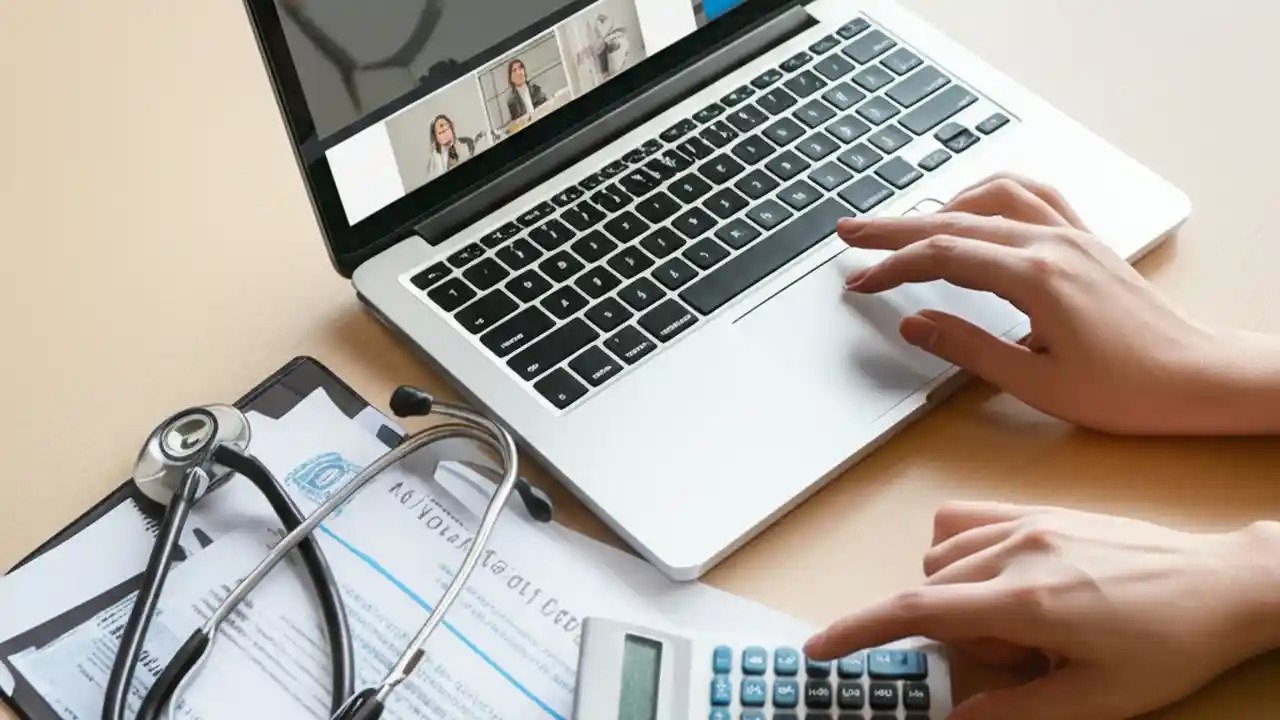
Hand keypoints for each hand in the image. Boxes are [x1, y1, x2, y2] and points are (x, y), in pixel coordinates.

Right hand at [803, 501, 1279, 719]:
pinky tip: (999, 577)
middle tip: (1019, 658)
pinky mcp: (1039, 509)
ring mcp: (1026, 522)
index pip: (916, 611)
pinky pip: (963, 521)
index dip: (858, 631)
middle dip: (954, 635)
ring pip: (942, 559)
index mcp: (1027, 599)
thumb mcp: (1099, 700)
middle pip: (931, 592)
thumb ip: (1018, 713)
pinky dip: (960, 553)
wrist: (1225, 584)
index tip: (821, 648)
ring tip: (1023, 622)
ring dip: (959, 596)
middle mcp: (1017, 550)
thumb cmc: (1172, 643)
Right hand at [837, 174, 1279, 434]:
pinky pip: (1032, 195)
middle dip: (895, 227)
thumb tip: (914, 325)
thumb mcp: (1035, 382)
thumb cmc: (1127, 390)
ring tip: (906, 224)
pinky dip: (992, 193)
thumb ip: (968, 347)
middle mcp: (1052, 244)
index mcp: (1036, 278)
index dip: (892, 267)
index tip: (859, 280)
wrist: (1195, 377)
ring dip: (941, 205)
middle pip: (954, 219)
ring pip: (991, 197)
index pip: (943, 256)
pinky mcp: (1086, 240)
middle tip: (850, 231)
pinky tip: (975, 204)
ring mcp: (1071, 236)